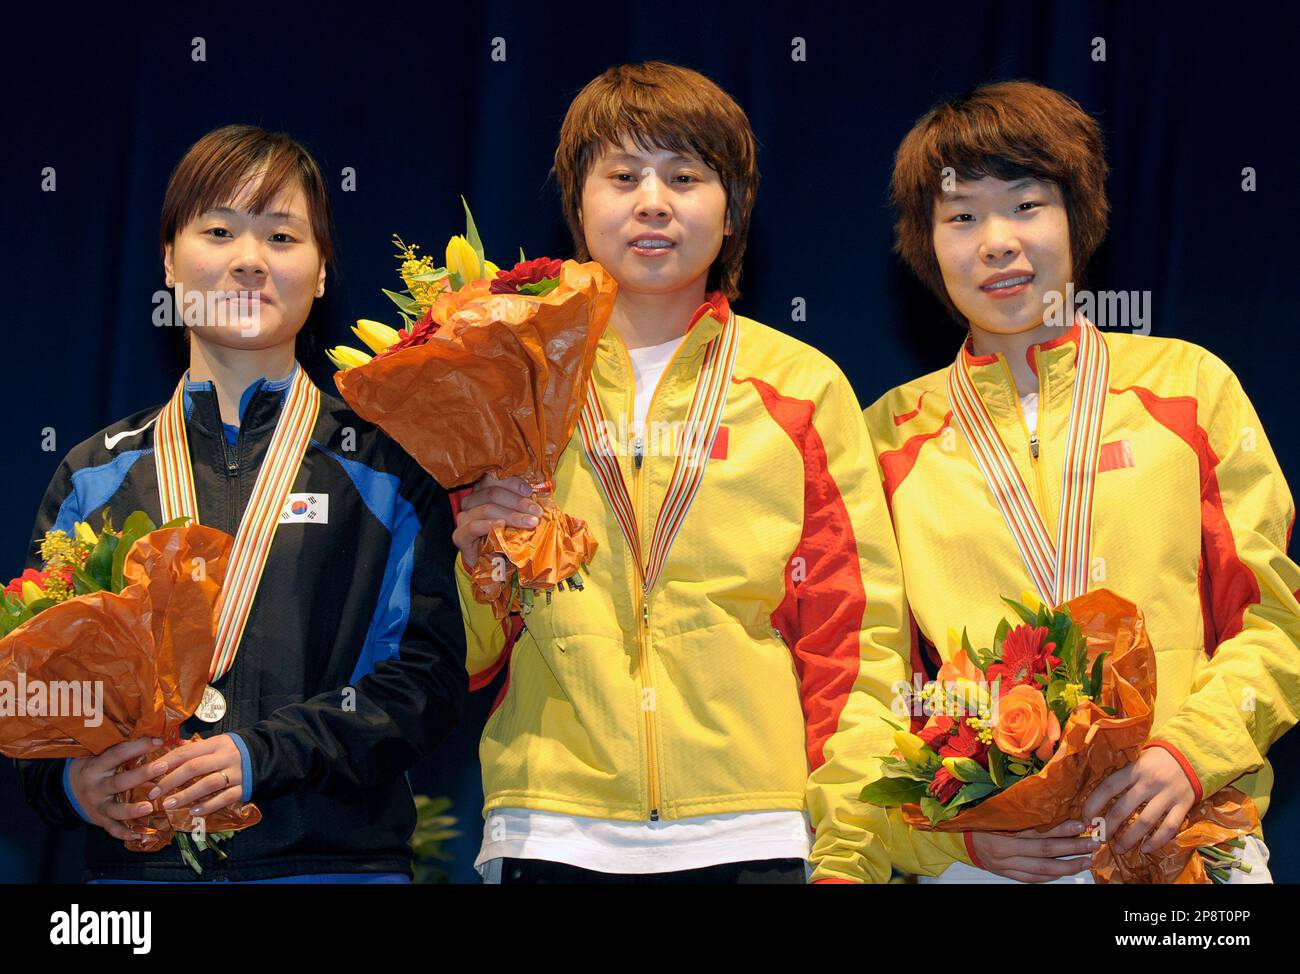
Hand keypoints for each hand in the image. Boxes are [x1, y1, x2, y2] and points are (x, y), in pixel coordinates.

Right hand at [67, 738, 166, 839]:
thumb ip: (120, 749)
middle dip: (141, 774)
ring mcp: (97, 805)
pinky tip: (140, 835)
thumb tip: (154, 736)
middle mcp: (96, 787)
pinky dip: (125, 833)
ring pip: (115, 809)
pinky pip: (112, 829)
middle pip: (119, 782)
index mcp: (96, 766)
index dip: (137, 746)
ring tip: (150, 807)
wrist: (64, 790)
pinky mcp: (99, 820)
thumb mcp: (98, 756)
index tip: (158, 741)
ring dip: (132, 810)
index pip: (117, 754)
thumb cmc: (91, 768)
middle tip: (163, 767)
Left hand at [147, 734, 243, 818]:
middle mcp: (225, 757)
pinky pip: (225, 798)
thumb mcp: (220, 742)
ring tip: (169, 804)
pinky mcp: (245, 787)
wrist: (271, 754)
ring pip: (208, 784)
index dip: (167, 762)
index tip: (151, 773)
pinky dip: (209, 805)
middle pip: (194, 767)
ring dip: (186, 795)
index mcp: (216, 744)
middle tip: (154, 793)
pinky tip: (194, 812)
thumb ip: (197, 748)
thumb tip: (172, 748)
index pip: (187, 752)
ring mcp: (236, 773)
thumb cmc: (238, 749)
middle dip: (171, 780)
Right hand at [453, 474, 541, 567]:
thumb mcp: (518, 516)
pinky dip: (489, 525)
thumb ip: (526, 502)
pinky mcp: (460, 535)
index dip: (513, 482)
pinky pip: (473, 527)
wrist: (492, 564)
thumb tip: (546, 488)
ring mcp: (464, 517)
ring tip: (530, 522)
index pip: (494, 478)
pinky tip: (502, 526)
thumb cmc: (506, 536)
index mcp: (483, 490)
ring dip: (512, 515)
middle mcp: (471, 501)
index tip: (530, 491)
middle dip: (518, 502)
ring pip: (487, 509)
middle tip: (536, 512)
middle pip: (492, 493)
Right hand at [967, 820, 1098, 881]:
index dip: (1060, 830)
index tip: (1080, 825)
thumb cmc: (979, 823)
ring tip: (1086, 860)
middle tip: (1092, 843)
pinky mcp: (1008, 875)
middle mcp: (1006, 852)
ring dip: (1067, 866)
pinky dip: (1051, 876)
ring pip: (1043, 869)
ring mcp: (1008, 866)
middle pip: (1044, 852)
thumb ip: (1021, 815)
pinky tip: (1066, 872)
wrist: (960, 841)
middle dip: (1071, 848)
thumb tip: (1051, 808)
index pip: (1038, 833)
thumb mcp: (997, 814)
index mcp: (1003, 834)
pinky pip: (1034, 879)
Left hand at [1081, 747, 1195, 853]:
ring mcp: (1167, 795)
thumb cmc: (1155, 761)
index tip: (1085, 818)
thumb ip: (1120, 777)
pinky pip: (1169, 827)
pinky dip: (1157, 841)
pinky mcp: (1183, 805)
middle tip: (1099, 838)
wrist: (1190, 756)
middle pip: (1123, 809)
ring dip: (1130, 839)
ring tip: (1119, 849)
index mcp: (1134, 769)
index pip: (1108, 788)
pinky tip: (1146, 849)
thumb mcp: (1135, 761)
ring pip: (1145, 821)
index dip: (1093, 804)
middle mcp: (1149, 782)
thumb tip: (1094, 797)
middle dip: (1108, 827)